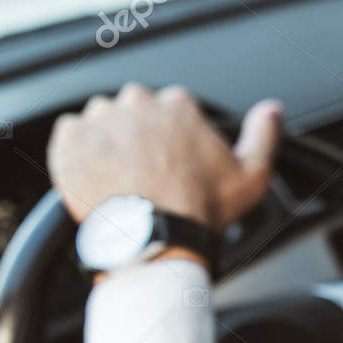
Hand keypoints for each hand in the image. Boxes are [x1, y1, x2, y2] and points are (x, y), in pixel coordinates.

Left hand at [46, 84, 283, 231]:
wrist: (151, 239)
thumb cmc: (198, 211)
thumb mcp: (251, 177)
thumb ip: (264, 136)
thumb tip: (273, 111)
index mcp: (177, 105)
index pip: (171, 110)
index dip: (173, 140)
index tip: (174, 164)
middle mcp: (136, 102)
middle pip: (135, 113)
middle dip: (139, 138)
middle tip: (147, 176)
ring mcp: (99, 119)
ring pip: (102, 122)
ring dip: (109, 144)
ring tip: (121, 181)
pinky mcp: (69, 140)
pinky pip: (69, 136)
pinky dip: (79, 153)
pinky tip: (97, 179)